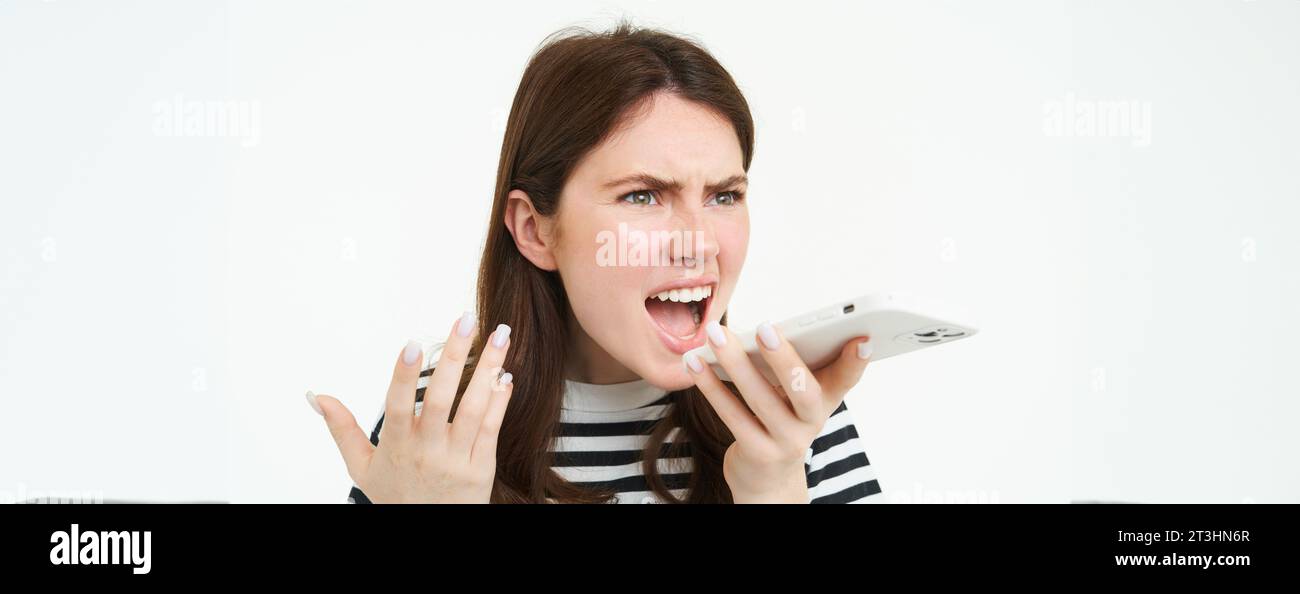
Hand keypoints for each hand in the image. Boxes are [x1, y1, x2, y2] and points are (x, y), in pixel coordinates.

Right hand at [307, 312, 514, 502]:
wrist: (428, 536)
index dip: (403, 376)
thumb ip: (341, 429)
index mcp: (396, 446)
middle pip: (442, 399)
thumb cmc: (396, 497)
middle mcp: (427, 452)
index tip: (411, 344)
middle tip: (465, 319)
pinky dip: (500, 400)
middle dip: (455, 356)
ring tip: (501, 335)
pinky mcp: (482, 469)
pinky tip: (505, 373)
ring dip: (489, 369)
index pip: (398, 407)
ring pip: (475, 409)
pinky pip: (492, 429)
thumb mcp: (361, 467)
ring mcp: (457, 460)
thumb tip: (316, 396)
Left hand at [683, 320, 872, 502]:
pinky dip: (711, 387)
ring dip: (735, 363)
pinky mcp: (758, 453)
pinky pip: (732, 415)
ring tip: (715, 335)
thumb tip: (766, 328)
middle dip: (784, 359)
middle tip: (764, 328)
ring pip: (760, 399)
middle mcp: (812, 423)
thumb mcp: (797, 396)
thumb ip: (793, 365)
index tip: (861, 338)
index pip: (847, 379)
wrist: (767, 477)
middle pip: (804, 390)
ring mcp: (786, 442)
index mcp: (827, 400)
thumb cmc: (781, 421)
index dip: (856, 361)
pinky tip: (696, 363)